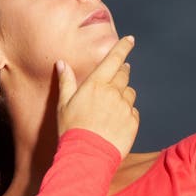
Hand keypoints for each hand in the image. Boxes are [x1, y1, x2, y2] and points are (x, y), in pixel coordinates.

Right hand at [56, 34, 138, 160]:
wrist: (87, 156)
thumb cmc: (72, 130)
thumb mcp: (63, 104)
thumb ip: (66, 82)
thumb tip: (61, 63)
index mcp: (96, 84)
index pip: (114, 59)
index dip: (123, 47)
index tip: (130, 40)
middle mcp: (114, 92)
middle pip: (124, 75)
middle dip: (122, 71)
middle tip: (118, 75)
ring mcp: (125, 107)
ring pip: (130, 93)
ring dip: (124, 95)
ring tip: (111, 108)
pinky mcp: (133, 122)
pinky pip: (133, 112)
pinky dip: (127, 113)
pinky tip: (115, 123)